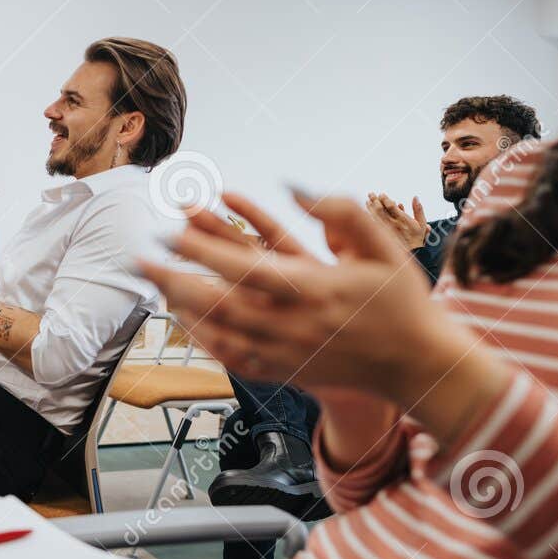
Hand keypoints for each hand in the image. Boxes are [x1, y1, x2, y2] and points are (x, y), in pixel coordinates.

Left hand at [138, 191, 478, 412]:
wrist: (416, 365)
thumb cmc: (401, 300)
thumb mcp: (382, 246)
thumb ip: (341, 212)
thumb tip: (293, 186)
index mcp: (315, 290)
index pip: (244, 267)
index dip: (202, 250)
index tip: (170, 230)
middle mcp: (294, 326)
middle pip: (218, 303)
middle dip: (175, 279)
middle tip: (141, 258)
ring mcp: (287, 354)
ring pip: (219, 334)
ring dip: (182, 308)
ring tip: (155, 285)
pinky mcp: (286, 372)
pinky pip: (233, 359)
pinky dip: (204, 340)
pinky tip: (186, 322)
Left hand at [365, 192, 428, 250]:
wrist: (411, 253)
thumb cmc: (416, 237)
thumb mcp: (421, 223)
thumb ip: (418, 209)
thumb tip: (415, 196)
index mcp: (403, 220)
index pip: (391, 207)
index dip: (385, 200)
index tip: (381, 194)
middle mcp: (393, 225)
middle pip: (381, 211)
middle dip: (375, 201)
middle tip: (370, 193)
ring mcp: (387, 230)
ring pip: (376, 217)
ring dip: (370, 208)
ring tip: (367, 201)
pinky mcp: (383, 235)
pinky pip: (374, 225)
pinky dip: (370, 217)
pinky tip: (366, 213)